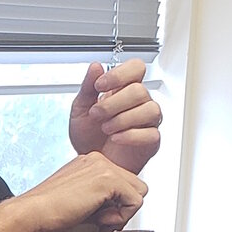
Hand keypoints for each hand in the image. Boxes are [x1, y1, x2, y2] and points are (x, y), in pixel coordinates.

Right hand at [17, 152, 147, 231]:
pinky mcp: (108, 179)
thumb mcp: (79, 204)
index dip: (115, 206)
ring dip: (124, 214)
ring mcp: (103, 167)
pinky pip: (136, 201)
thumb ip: (101, 204)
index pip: (121, 183)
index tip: (97, 220)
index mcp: (89, 163)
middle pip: (135, 185)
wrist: (31, 215)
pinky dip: (123, 218)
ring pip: (139, 192)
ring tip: (101, 222)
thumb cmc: (47, 215)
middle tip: (102, 223)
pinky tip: (101, 222)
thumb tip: (120, 214)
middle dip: (123, 208)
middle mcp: (97, 160)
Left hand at [69, 57, 161, 174]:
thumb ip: (87, 88)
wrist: (92, 165)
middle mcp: (140, 102)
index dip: (120, 73)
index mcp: (123, 89)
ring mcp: (148, 121)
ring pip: (150, 109)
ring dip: (123, 119)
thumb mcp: (80, 110)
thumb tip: (95, 66)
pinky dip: (130, 135)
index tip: (100, 85)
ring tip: (106, 128)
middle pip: (140, 90)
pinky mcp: (151, 140)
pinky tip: (115, 138)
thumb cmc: (89, 138)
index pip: (136, 67)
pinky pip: (151, 133)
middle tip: (96, 114)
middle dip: (114, 102)